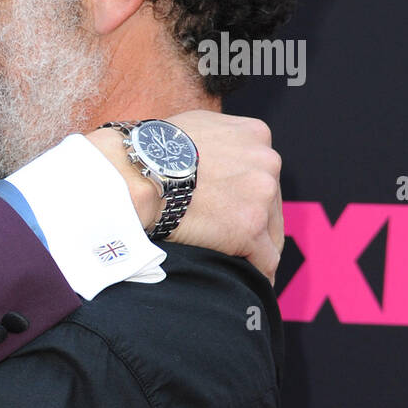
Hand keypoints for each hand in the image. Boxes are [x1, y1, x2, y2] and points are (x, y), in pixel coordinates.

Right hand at [87, 112, 282, 283]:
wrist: (137, 173)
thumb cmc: (151, 150)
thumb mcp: (194, 126)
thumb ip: (217, 139)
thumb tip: (210, 155)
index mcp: (254, 134)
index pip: (261, 169)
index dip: (247, 191)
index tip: (234, 206)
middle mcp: (266, 161)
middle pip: (271, 201)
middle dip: (254, 219)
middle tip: (232, 238)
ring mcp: (261, 195)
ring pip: (271, 232)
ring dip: (255, 247)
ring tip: (241, 265)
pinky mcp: (249, 228)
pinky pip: (265, 259)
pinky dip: (257, 271)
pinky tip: (248, 282)